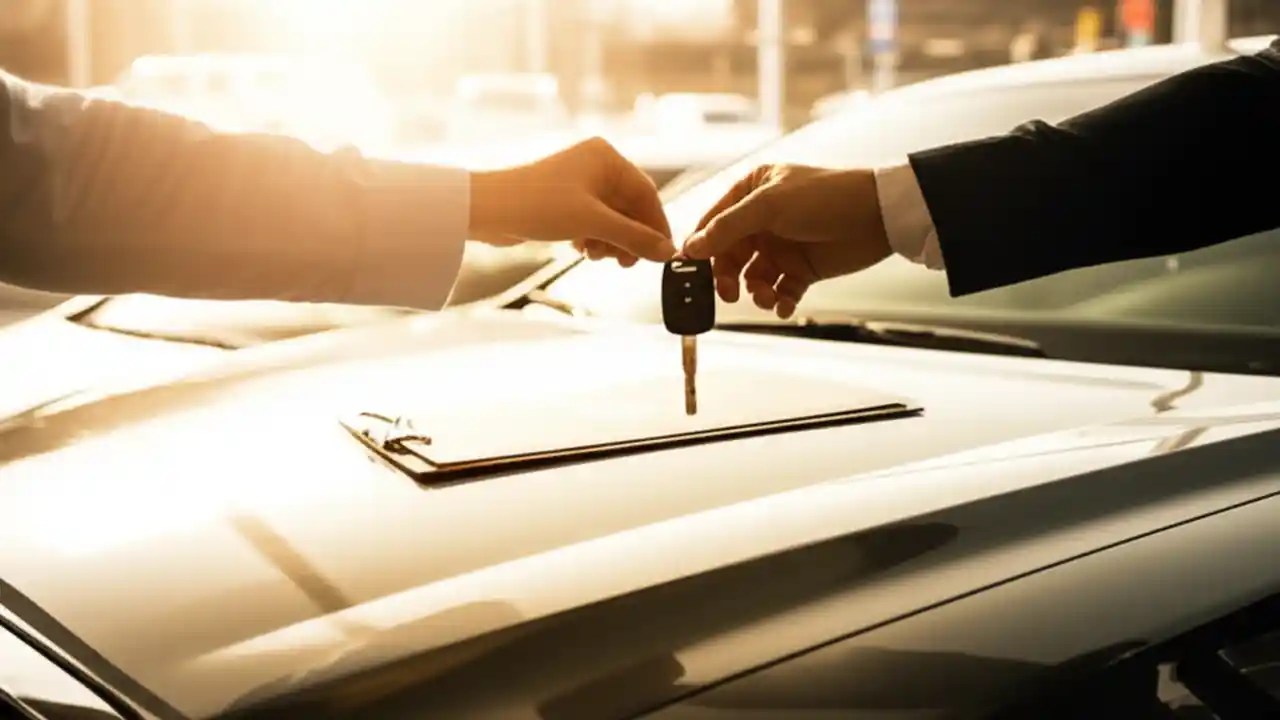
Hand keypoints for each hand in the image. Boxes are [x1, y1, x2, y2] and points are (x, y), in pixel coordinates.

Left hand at [468, 137, 674, 264]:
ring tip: (598, 256)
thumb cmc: (536, 204)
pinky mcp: (563, 200)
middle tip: (627, 262)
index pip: (646, 193)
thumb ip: (634, 238)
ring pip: (610, 217)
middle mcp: (594, 165)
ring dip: (610, 241)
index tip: (662, 253)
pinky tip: (583, 249)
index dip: (656, 226)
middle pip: (629, 207)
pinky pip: (592, 221)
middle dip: (629, 237)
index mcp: (606, 157)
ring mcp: (578, 182)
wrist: (486, 209)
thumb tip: (666, 252)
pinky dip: (593, 237)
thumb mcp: (593, 224)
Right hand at [682, 164, 891, 318]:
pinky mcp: (802, 268)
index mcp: (751, 193)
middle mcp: (763, 220)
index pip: (713, 223)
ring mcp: (782, 245)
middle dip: (727, 277)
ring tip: (766, 297)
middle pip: (729, 256)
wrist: (878, 216)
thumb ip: (728, 227)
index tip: (690, 272)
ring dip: (755, 292)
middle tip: (729, 294)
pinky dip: (778, 301)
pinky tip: (783, 304)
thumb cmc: (827, 197)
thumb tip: (692, 246)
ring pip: (752, 277)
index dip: (701, 248)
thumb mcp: (769, 205)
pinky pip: (779, 290)